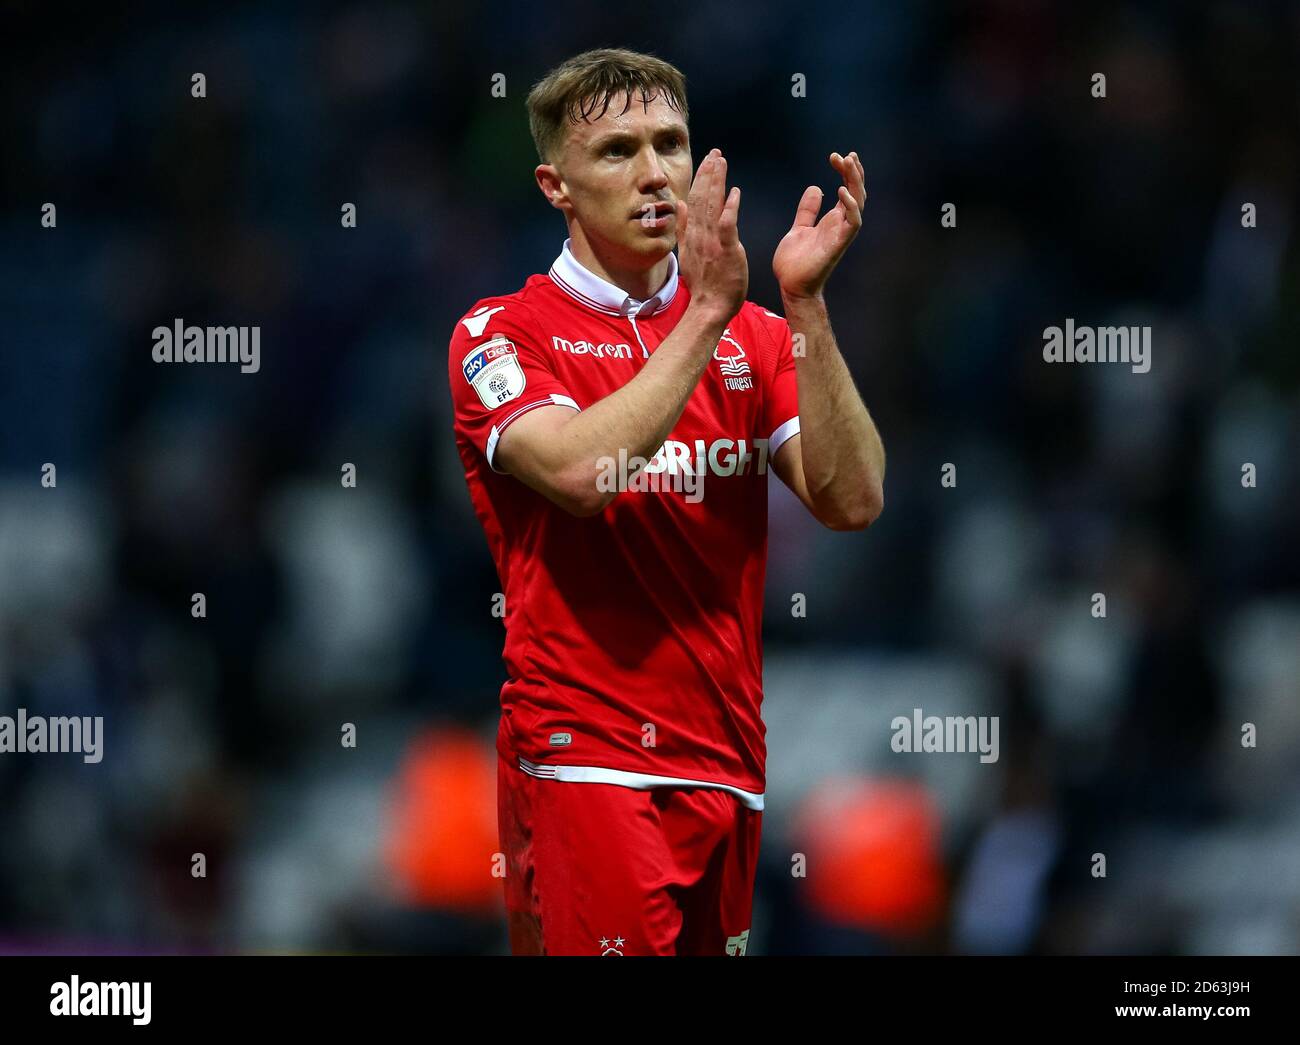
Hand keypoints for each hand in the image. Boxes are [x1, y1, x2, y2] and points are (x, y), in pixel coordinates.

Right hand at [677, 148, 747, 322]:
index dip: (702, 178)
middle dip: (709, 173)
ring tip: (721, 162)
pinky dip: (730, 208)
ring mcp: (712, 242)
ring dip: (717, 182)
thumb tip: (679, 205)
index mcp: (693, 235)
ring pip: (712, 206)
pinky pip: (727, 226)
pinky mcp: (726, 251)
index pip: (696, 200)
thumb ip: (683, 228)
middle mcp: (700, 235)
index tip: (708, 160)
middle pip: (703, 198)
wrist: (709, 307)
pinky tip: (734, 192)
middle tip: (716, 153)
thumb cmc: (704, 284)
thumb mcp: (687, 253)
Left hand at [772, 151, 864, 298]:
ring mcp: (841, 234)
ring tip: (849, 163)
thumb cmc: (794, 263)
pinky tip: (841, 191)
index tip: (837, 156)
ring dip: (855, 182)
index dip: (845, 172)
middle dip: (854, 172)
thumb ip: (807, 210)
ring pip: (858, 203)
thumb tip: (814, 188)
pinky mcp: (838, 244)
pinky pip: (852, 222)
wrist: (790, 286)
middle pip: (856, 192)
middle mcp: (840, 224)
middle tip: (847, 155)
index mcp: (832, 220)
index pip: (846, 190)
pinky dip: (850, 206)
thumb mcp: (798, 228)